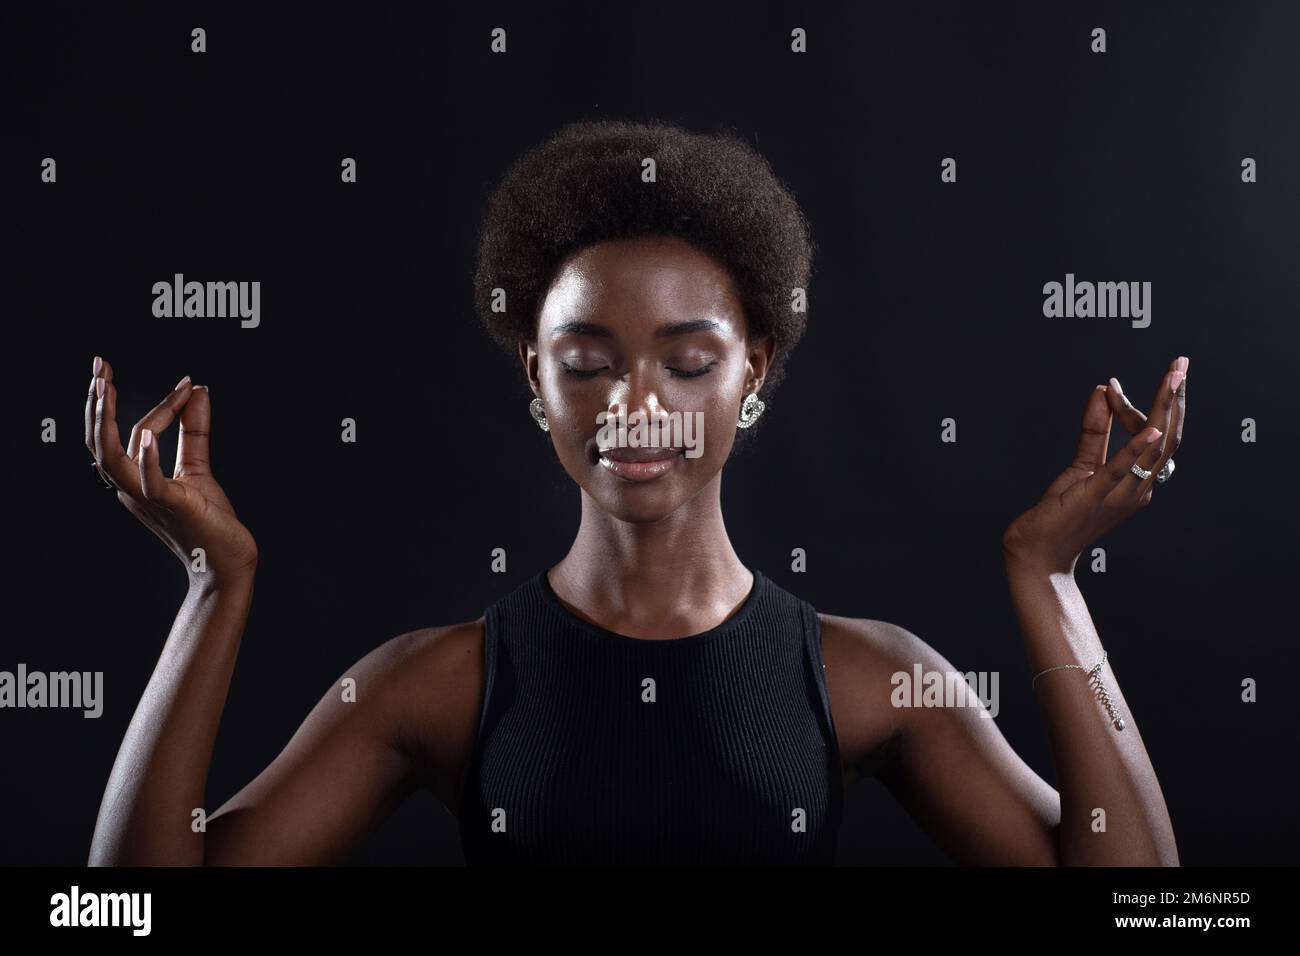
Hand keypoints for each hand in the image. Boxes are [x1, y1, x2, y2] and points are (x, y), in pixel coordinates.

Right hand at [85, 356, 257, 585]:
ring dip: (104, 422)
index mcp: (136, 479)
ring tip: (105, 388)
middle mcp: (132, 489)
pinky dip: (146, 458)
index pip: (133, 433)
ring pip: (110, 459)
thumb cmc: (210, 521)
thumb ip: (194, 431)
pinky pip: (148, 483)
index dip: (159, 405)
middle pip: (100, 442)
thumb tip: (197, 391)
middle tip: (99, 366)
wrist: (227, 562)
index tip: (187, 384)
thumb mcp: (199, 467)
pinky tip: (149, 434)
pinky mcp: (171, 506)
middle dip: (96, 403)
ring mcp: (148, 499)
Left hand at [1001, 355, 1187, 575]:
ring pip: (1153, 447)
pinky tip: (1150, 427)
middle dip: (1175, 398)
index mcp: (1138, 481)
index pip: (1153, 435)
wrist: (1039, 552)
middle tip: (1182, 364)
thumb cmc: (1061, 514)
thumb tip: (1101, 390)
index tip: (1113, 386)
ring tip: (1173, 377)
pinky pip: (1123, 469)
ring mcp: (1122, 494)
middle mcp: (1139, 488)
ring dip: (1164, 410)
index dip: (1140, 406)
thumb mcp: (1081, 464)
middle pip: (1168, 437)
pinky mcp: (1098, 496)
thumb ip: (1094, 429)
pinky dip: (1137, 447)